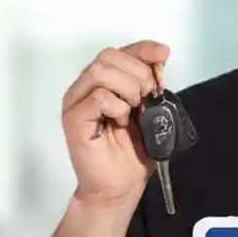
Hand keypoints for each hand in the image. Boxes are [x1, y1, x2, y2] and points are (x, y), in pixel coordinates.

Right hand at [62, 40, 169, 208]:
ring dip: (127, 87)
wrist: (119, 187)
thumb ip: (150, 84)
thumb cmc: (132, 152)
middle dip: (137, 72)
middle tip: (147, 97)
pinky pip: (97, 97)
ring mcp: (76, 102)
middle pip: (108, 56)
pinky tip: (121, 120)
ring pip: (101, 71)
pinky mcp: (73, 119)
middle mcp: (85, 87)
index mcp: (102, 82)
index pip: (120, 51)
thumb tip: (159, 58)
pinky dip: (117, 106)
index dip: (143, 49)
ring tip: (134, 108)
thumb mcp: (149, 111)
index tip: (163, 55)